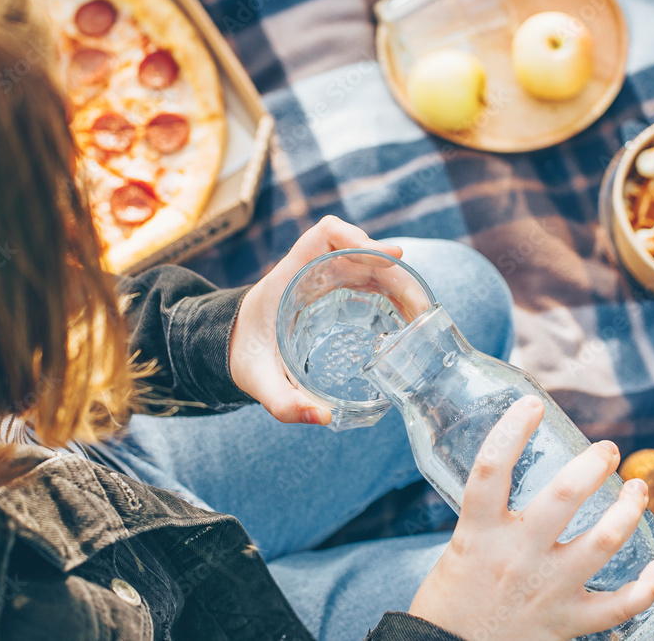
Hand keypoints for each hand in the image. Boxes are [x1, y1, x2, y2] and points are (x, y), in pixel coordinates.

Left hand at [228, 216, 401, 424]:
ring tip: (422, 316)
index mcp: (288, 277)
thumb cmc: (241, 355)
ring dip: (400, 285)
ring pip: (370, 268)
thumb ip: (283, 402)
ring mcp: (325, 281)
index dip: (358, 238)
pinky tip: (406, 320)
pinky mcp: (335, 295)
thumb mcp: (256, 380)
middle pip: (361, 252)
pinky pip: (368, 284)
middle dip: (395, 273)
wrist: (231, 347)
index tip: (388, 259)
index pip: (325, 235)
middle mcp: (311, 272)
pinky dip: (391, 296)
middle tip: (420, 308)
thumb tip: (322, 418)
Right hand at [409, 396, 653, 640]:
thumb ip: (490, 519)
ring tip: (639, 491)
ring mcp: (547, 589)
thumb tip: (515, 485)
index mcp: (479, 533)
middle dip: (594, 464)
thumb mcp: (460, 547)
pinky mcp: (567, 623)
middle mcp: (516, 555)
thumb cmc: (449, 601)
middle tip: (608, 450)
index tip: (532, 405)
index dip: (512, 429)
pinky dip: (649, 585)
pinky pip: (621, 604)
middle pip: (565, 495)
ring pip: (604, 541)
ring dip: (629, 510)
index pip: (492, 468)